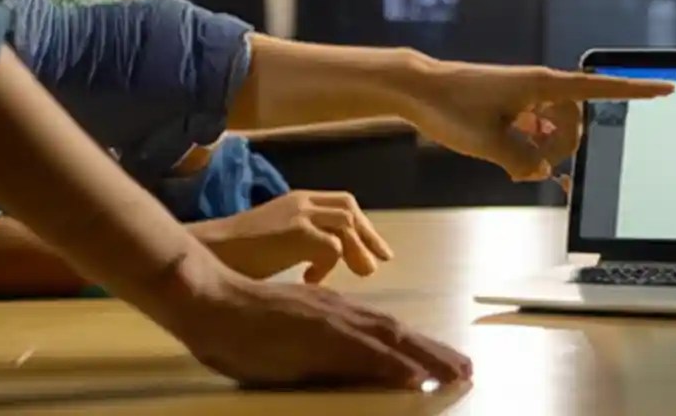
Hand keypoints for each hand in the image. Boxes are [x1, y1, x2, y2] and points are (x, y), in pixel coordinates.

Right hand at [169, 270, 470, 388]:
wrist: (209, 299)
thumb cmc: (237, 322)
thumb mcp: (288, 335)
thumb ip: (316, 347)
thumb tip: (341, 367)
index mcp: (333, 312)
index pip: (385, 331)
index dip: (416, 346)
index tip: (441, 363)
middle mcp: (340, 312)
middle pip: (398, 333)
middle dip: (434, 353)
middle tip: (466, 370)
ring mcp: (330, 321)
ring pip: (391, 339)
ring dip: (427, 357)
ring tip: (455, 373)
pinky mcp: (317, 334)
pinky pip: (363, 352)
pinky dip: (391, 364)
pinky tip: (413, 377)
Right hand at [191, 191, 392, 281]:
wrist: (207, 252)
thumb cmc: (236, 254)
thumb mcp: (276, 240)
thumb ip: (302, 241)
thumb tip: (330, 257)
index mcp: (297, 201)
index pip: (342, 203)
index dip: (362, 225)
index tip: (375, 250)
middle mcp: (301, 201)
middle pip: (349, 208)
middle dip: (368, 235)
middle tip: (380, 261)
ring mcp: (298, 214)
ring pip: (346, 225)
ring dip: (357, 251)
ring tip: (361, 274)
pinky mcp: (295, 232)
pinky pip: (332, 247)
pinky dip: (329, 266)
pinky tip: (310, 280)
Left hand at [402, 62, 673, 181]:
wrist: (417, 88)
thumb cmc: (450, 107)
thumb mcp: (488, 143)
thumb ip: (523, 162)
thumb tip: (541, 170)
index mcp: (540, 85)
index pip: (598, 89)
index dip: (634, 91)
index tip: (664, 88)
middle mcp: (538, 89)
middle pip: (574, 125)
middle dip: (561, 150)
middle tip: (527, 164)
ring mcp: (526, 99)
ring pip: (554, 133)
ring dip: (541, 152)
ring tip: (511, 161)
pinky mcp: (513, 109)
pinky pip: (536, 133)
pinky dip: (528, 149)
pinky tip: (508, 159)